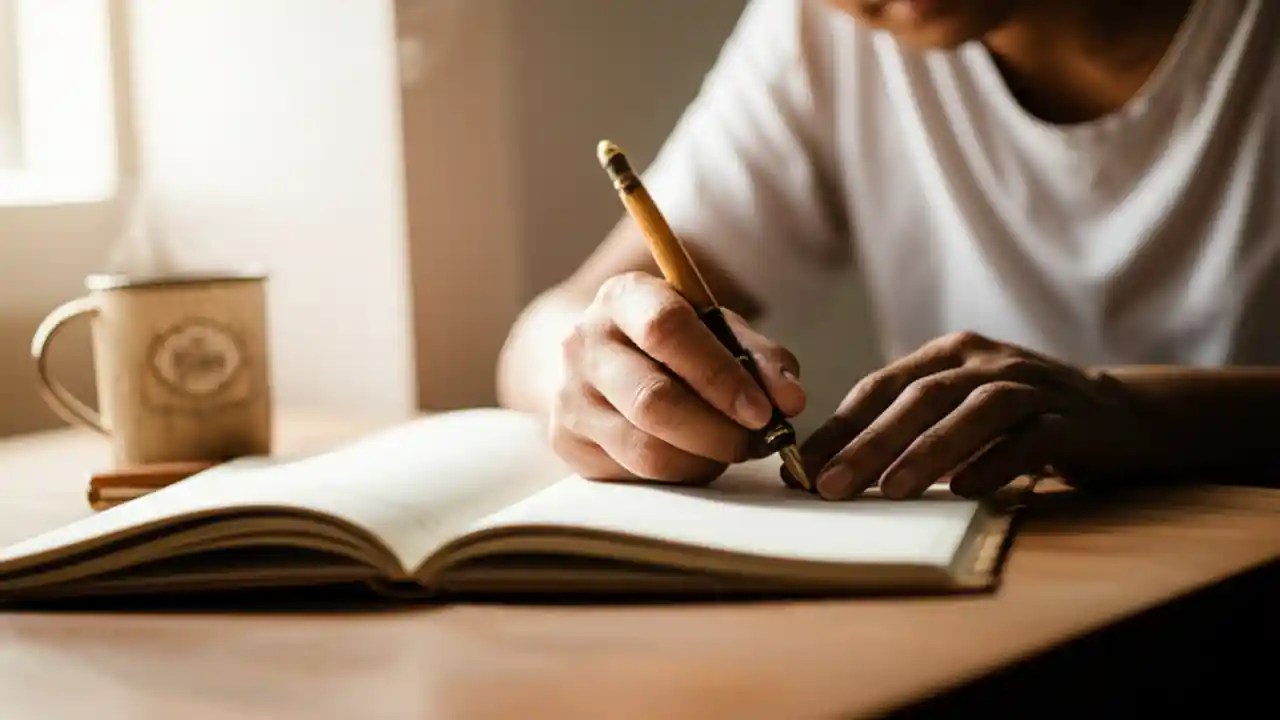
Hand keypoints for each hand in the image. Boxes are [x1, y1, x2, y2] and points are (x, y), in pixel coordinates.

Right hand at [551, 271, 805, 483]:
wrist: (599, 360)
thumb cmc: (672, 343)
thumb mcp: (716, 330)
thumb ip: (759, 357)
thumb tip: (790, 401)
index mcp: (624, 298)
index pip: (667, 330)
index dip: (720, 375)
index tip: (762, 411)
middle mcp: (585, 343)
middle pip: (654, 400)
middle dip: (717, 431)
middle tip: (754, 443)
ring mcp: (569, 396)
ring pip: (646, 451)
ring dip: (702, 461)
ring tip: (726, 450)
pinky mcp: (567, 442)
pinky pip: (633, 477)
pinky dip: (677, 476)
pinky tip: (692, 458)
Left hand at [795, 331, 1154, 499]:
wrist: (1124, 416)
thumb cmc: (1021, 420)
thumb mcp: (960, 411)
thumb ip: (909, 429)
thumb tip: (832, 471)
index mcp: (950, 354)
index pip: (882, 385)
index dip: (840, 425)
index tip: (802, 467)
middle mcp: (987, 362)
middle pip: (921, 397)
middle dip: (870, 442)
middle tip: (831, 485)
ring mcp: (1033, 386)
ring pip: (974, 411)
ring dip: (929, 450)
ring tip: (891, 490)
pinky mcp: (1073, 420)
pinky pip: (1030, 439)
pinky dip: (995, 461)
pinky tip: (966, 491)